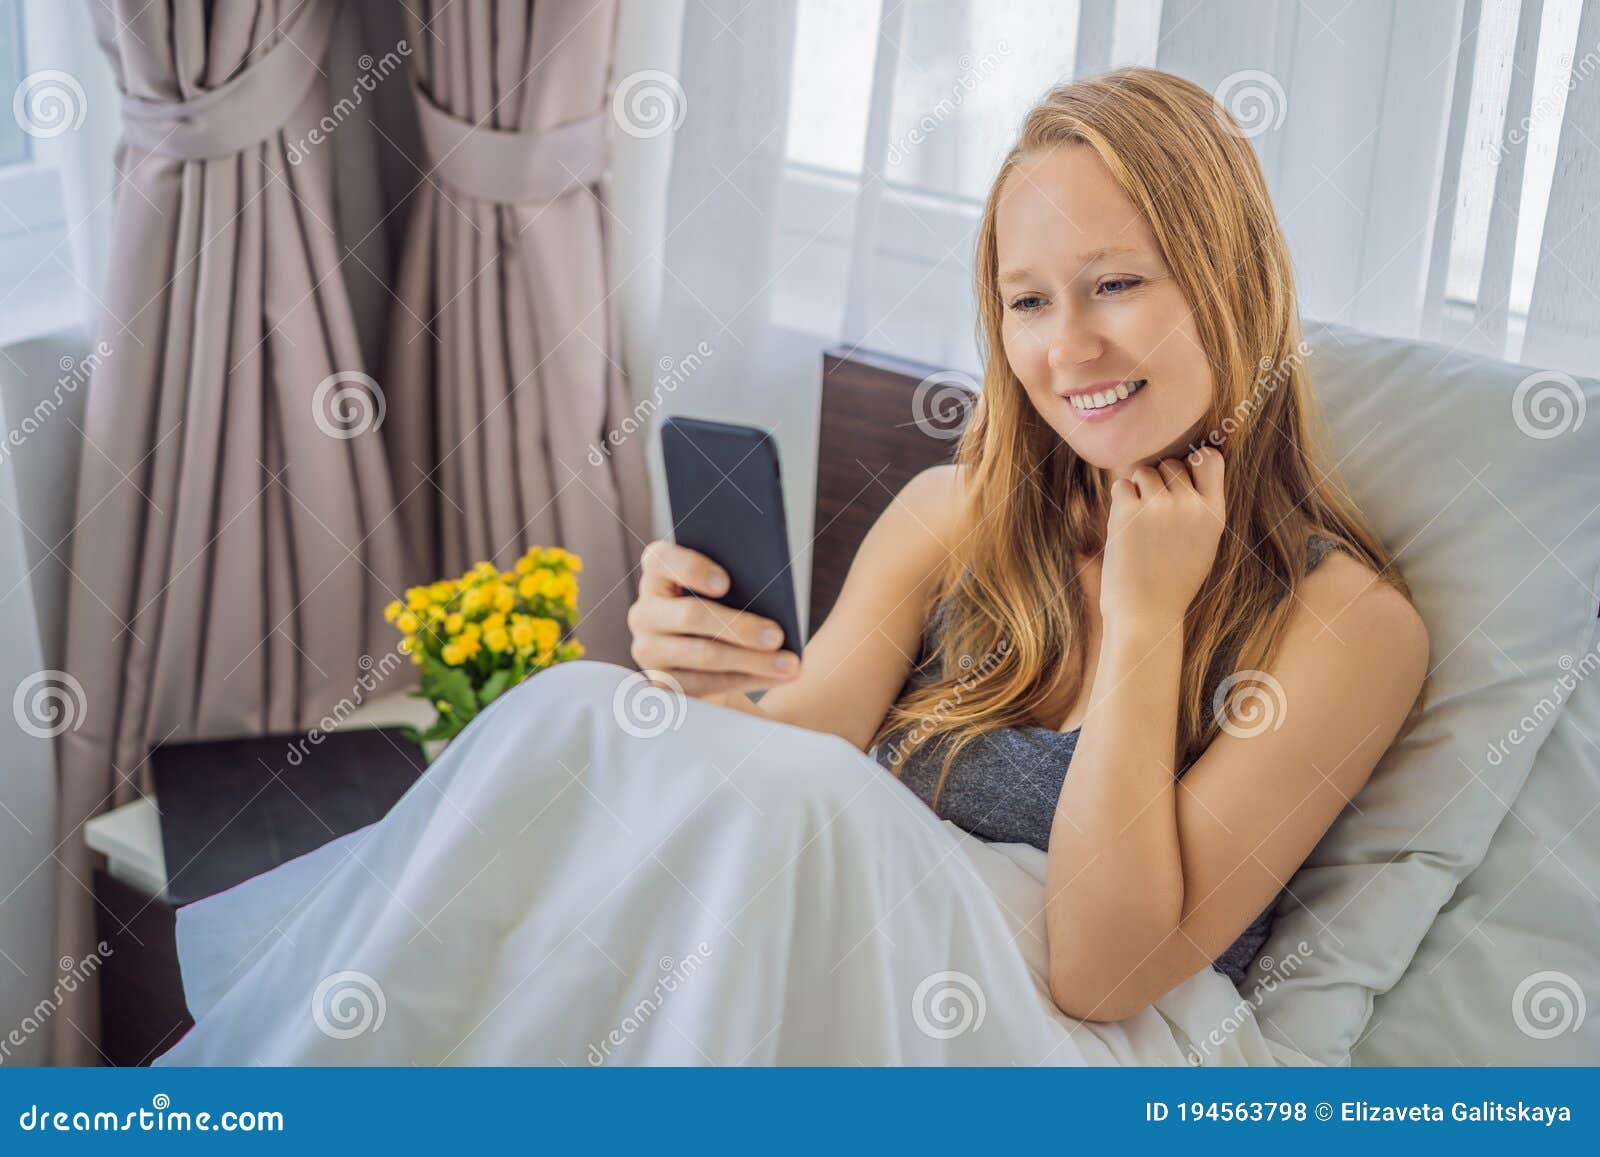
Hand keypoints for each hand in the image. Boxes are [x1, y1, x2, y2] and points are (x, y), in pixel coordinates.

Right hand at [627, 540, 801, 697]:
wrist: (703, 652)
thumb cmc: (723, 604)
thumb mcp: (725, 587)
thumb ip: (737, 579)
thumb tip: (773, 595)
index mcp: (657, 571)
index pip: (663, 560)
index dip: (693, 570)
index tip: (726, 582)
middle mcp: (644, 609)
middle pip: (690, 614)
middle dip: (739, 626)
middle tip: (778, 636)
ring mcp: (648, 648)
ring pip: (703, 654)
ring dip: (752, 661)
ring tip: (789, 664)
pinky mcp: (662, 682)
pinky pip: (707, 683)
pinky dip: (748, 679)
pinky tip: (777, 676)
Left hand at [1099, 446, 1225, 630]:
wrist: (1145, 614)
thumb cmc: (1172, 581)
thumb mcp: (1204, 544)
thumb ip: (1200, 506)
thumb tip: (1188, 465)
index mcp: (1214, 513)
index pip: (1210, 458)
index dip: (1192, 463)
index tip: (1181, 482)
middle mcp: (1190, 505)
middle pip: (1171, 464)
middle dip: (1159, 481)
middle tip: (1153, 516)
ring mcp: (1160, 506)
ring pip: (1144, 472)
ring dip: (1137, 490)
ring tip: (1139, 525)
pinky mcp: (1129, 511)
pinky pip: (1121, 485)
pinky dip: (1119, 500)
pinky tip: (1124, 528)